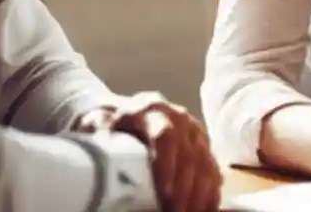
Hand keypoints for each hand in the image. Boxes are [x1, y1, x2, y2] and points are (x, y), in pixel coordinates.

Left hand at [76, 92, 221, 211]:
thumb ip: (99, 131)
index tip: (165, 194)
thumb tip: (100, 143)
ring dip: (200, 194)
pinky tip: (205, 209)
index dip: (168, 166)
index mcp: (151, 109)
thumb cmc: (109, 124)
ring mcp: (194, 132)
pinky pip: (213, 171)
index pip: (165, 136)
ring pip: (206, 164)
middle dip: (185, 188)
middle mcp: (179, 118)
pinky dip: (211, 193)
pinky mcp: (203, 147)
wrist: (123, 114)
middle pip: (190, 154)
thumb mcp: (97, 122)